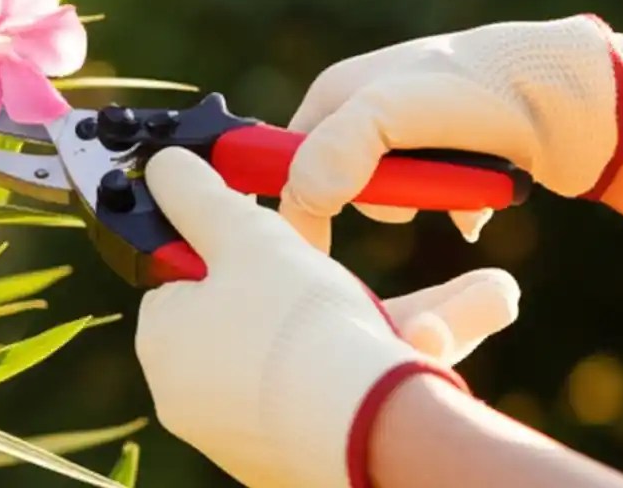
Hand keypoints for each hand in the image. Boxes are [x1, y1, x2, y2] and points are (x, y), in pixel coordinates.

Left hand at [135, 148, 518, 487]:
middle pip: (262, 314)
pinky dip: (394, 362)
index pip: (186, 277)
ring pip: (322, 353)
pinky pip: (346, 392)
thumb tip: (162, 167)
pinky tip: (438, 340)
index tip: (273, 234)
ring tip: (460, 304)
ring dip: (390, 321)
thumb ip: (196, 195)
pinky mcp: (304, 454)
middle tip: (351, 274)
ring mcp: (249, 430)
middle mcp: (196, 396)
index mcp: (166, 343)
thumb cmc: (296, 328)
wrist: (370, 437)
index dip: (233, 247)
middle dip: (329, 283)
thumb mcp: (241, 235)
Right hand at [278, 15, 622, 249]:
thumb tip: (299, 200)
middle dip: (379, 202)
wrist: (565, 95)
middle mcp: (366, 107)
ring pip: (391, 196)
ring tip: (455, 191)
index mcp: (336, 91)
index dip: (303, 197)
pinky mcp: (449, 151)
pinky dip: (452, 208)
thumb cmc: (474, 92)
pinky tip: (476, 204)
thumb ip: (338, 150)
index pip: (289, 158)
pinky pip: (432, 198)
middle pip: (340, 183)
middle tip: (412, 201)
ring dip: (420, 204)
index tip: (321, 235)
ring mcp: (409, 130)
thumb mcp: (389, 113)